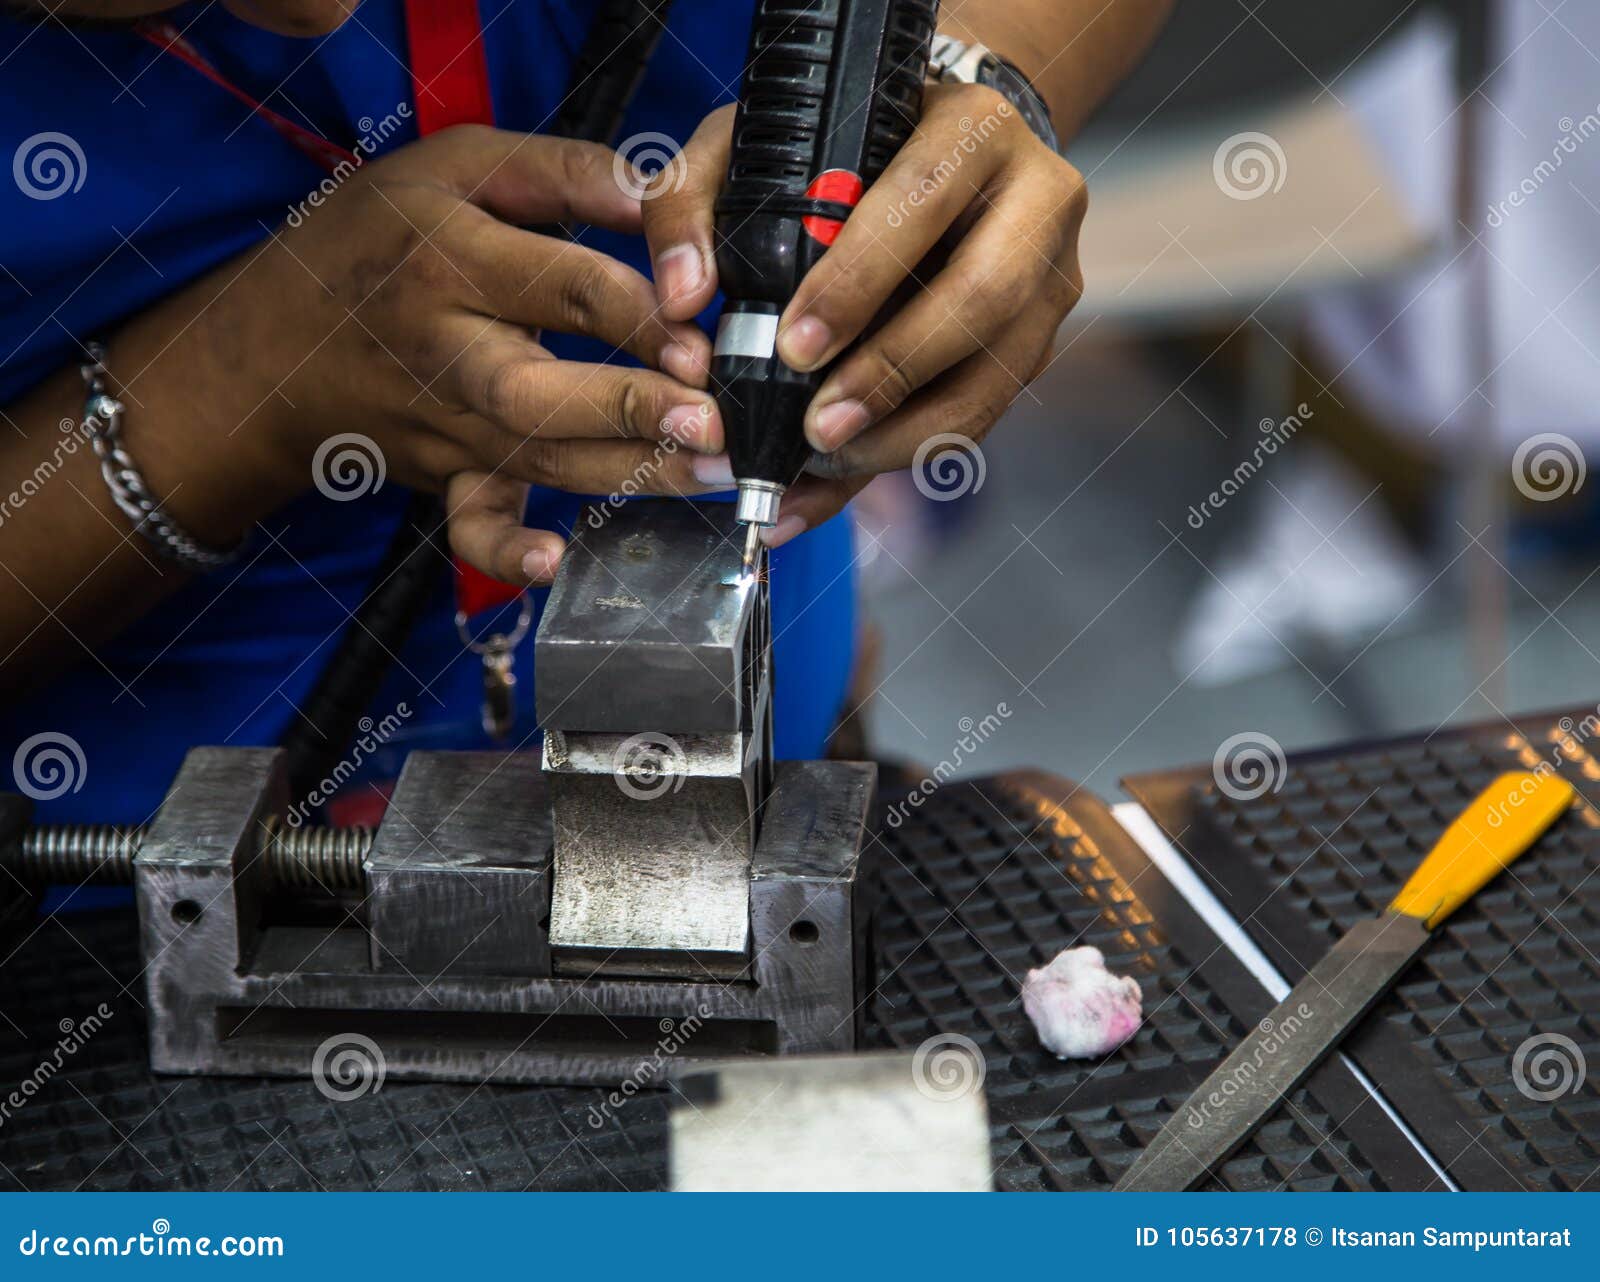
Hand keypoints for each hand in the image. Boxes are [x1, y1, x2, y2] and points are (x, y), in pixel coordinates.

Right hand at [237, 125, 725, 583]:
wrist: (268, 344)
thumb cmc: (377, 240)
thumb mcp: (455, 169)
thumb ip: (561, 171)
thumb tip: (654, 192)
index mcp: (449, 259)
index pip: (558, 287)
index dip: (637, 315)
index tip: (702, 338)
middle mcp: (443, 349)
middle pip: (537, 389)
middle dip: (629, 408)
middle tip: (709, 420)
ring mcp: (443, 422)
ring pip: (537, 457)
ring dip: (626, 472)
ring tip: (710, 472)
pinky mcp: (445, 472)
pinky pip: (469, 523)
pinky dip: (506, 551)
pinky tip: (555, 561)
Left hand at [639, 82, 1086, 542]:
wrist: (937, 162)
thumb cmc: (839, 155)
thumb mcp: (755, 145)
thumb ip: (694, 202)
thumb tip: (684, 297)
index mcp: (970, 128)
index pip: (922, 201)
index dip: (860, 282)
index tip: (795, 347)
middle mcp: (1033, 201)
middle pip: (981, 300)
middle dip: (892, 374)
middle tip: (816, 428)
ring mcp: (1049, 279)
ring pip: (994, 376)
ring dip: (904, 434)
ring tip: (824, 461)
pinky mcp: (1036, 343)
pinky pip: (981, 413)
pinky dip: (902, 455)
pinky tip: (836, 479)